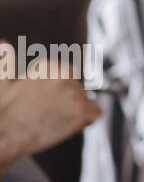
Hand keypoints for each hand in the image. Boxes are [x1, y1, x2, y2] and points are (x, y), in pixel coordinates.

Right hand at [0, 41, 101, 168]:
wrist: (2, 137)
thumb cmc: (2, 112)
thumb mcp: (1, 83)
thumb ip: (6, 62)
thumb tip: (4, 44)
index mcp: (48, 66)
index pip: (67, 76)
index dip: (57, 93)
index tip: (43, 104)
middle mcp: (64, 75)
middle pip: (79, 89)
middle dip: (68, 102)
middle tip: (49, 115)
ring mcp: (74, 93)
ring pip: (87, 101)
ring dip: (76, 112)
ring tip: (55, 121)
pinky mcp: (81, 111)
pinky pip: (96, 113)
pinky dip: (87, 121)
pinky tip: (69, 126)